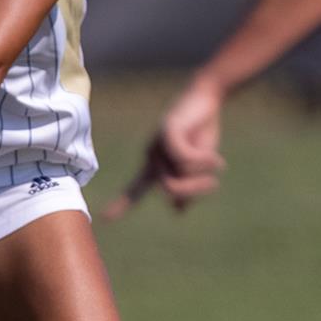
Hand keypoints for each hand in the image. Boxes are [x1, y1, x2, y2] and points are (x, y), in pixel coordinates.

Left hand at [100, 78, 228, 219]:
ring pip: (180, 174)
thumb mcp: (197, 167)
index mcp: (155, 166)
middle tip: (214, 182)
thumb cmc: (201, 133)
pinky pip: (185, 158)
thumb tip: (177, 209)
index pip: (135, 189)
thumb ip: (187, 186)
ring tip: (214, 161)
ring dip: (203, 173)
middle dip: (195, 189)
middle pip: (171, 189)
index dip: (122, 204)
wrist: (207, 101)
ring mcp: (158, 144)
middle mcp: (152, 157)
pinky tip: (216, 157)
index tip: (104, 219)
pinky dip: (205, 160)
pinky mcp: (168, 132)